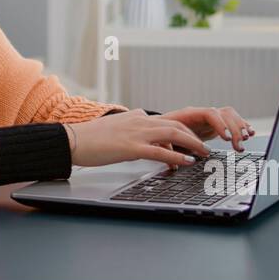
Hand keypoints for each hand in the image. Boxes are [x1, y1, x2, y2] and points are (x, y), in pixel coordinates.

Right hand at [64, 109, 210, 169]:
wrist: (72, 140)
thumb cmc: (90, 138)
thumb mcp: (115, 129)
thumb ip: (131, 131)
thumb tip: (142, 140)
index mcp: (135, 117)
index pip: (165, 122)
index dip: (182, 133)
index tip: (191, 143)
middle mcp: (138, 121)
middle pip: (175, 125)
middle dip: (194, 136)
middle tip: (205, 147)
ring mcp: (135, 133)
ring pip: (173, 134)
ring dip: (192, 144)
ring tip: (203, 153)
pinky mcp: (130, 147)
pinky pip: (159, 151)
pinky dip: (176, 157)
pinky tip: (186, 162)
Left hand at [154, 106, 255, 151]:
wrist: (159, 129)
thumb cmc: (159, 134)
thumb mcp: (161, 141)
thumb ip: (167, 149)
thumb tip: (174, 162)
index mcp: (189, 115)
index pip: (209, 113)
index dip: (220, 125)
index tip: (226, 138)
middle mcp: (202, 115)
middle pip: (224, 114)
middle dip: (234, 129)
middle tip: (238, 146)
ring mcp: (209, 119)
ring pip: (231, 117)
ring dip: (240, 128)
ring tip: (245, 141)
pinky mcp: (215, 126)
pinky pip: (232, 122)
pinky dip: (242, 126)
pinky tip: (250, 134)